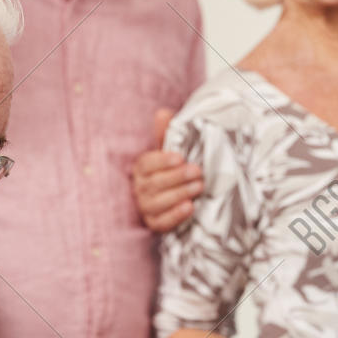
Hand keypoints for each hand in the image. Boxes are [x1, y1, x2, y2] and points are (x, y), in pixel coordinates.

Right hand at [131, 107, 201, 233]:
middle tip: (198, 171)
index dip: (162, 161)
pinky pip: (162, 222)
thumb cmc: (173, 171)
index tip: (180, 157)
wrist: (177, 199)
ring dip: (180, 194)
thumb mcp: (170, 153)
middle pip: (154, 183)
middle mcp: (139, 188)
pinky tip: (190, 208)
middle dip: (177, 177)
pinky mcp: (154, 224)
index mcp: (141, 168)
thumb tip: (162, 112)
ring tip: (199, 187)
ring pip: (158, 202)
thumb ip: (166, 134)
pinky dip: (175, 215)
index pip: (146, 164)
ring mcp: (145, 207)